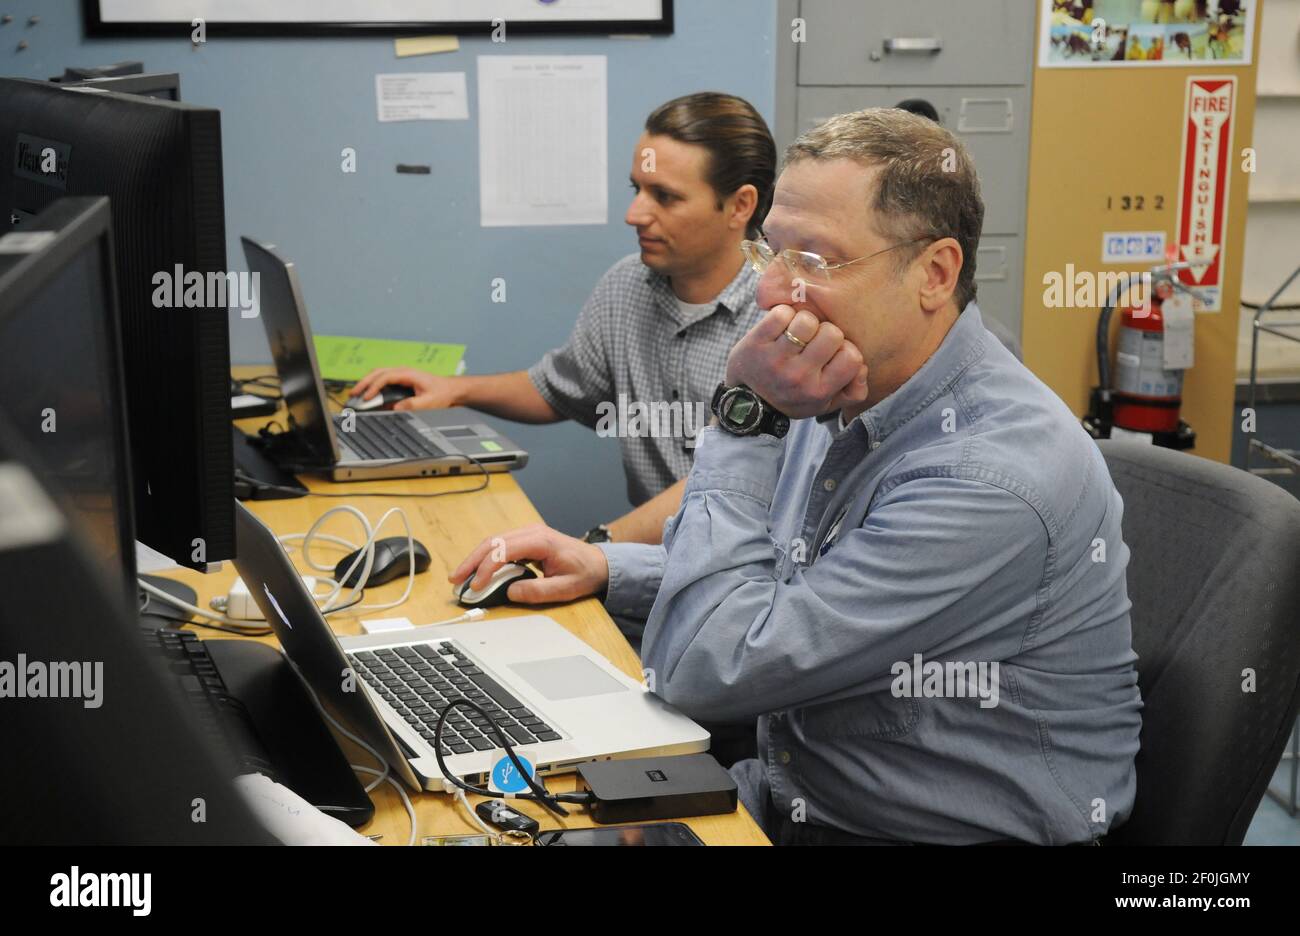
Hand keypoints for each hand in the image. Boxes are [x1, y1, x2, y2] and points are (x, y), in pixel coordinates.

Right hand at [349, 367, 458, 410]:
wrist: (450, 389)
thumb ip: (412, 405)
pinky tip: (367, 393)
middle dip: (364, 383)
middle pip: (377, 372)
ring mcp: (401, 374)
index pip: (385, 377)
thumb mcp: (429, 402)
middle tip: (353, 394)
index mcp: (408, 374)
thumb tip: (396, 408)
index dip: (374, 387)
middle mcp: (403, 371)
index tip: (367, 397)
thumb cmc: (441, 393)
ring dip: (366, 382)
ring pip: (378, 374)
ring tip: (356, 394)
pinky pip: (383, 379)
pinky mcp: (400, 379)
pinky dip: (373, 384)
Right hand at [450, 524, 609, 604]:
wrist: (599, 563)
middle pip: (493, 542)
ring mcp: (528, 533)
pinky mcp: (526, 540)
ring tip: (459, 577)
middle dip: (471, 561)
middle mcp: (531, 532)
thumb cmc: (584, 573)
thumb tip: (510, 592)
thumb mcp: (565, 588)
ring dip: (475, 559)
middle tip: (455, 580)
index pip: (504, 550)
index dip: (486, 568)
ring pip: (493, 542)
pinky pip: (500, 546)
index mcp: (541, 540)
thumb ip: (538, 592)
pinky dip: (485, 558)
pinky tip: (476, 572)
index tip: (476, 585)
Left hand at [724, 305, 867, 418]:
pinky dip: (782, 314)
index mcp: (819, 391)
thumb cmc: (791, 397)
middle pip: (832, 333)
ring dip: (803, 321)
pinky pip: (780, 314)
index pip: (852, 357)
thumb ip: (852, 391)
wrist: (746, 403)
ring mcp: (776, 360)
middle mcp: (799, 377)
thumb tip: (863, 369)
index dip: (845, 348)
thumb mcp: (823, 404)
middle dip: (825, 332)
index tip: (831, 353)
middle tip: (812, 341)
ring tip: (795, 333)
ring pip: (807, 321)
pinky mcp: (756, 343)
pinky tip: (779, 327)